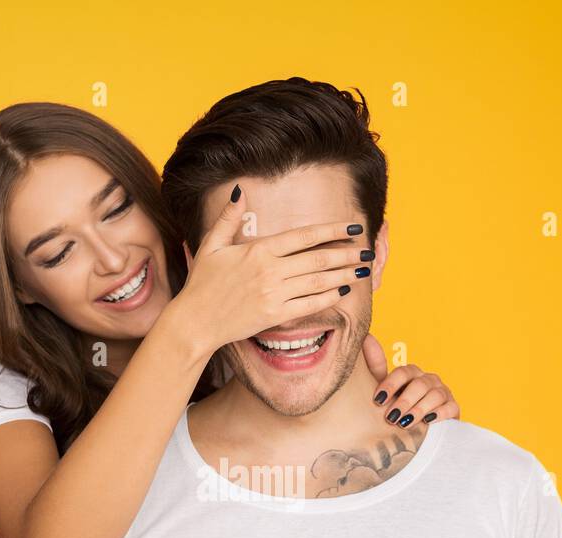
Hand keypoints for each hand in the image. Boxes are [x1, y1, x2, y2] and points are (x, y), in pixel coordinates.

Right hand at [166, 185, 372, 352]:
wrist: (194, 322)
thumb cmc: (202, 283)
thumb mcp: (212, 245)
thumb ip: (229, 218)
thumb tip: (241, 191)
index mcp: (258, 250)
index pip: (304, 236)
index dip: (332, 231)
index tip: (352, 228)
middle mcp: (270, 271)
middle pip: (318, 259)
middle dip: (347, 254)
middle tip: (367, 250)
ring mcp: (274, 294)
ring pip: (319, 282)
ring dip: (344, 274)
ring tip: (362, 269)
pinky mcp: (275, 316)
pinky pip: (309, 304)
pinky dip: (329, 297)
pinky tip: (342, 290)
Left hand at [364, 336, 461, 429]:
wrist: (418, 428)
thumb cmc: (398, 406)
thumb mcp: (385, 390)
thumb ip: (376, 367)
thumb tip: (366, 337)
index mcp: (412, 373)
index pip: (403, 373)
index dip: (390, 385)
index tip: (378, 400)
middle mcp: (428, 379)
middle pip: (419, 385)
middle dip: (404, 401)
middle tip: (391, 417)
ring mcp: (442, 392)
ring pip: (434, 396)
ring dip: (418, 409)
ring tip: (405, 424)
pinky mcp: (453, 407)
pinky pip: (450, 407)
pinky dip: (439, 414)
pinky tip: (427, 422)